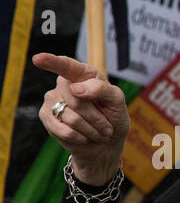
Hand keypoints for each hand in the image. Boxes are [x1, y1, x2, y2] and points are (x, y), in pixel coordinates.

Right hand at [33, 53, 129, 182]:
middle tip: (106, 126)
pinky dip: (81, 138)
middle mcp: (64, 84)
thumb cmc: (113, 118)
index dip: (52, 61)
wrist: (107, 143)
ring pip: (72, 117)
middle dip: (96, 117)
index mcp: (83, 74)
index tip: (38, 59)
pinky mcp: (46, 117)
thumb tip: (75, 88)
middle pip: (76, 99)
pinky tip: (84, 137)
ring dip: (91, 130)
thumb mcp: (117, 102)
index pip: (67, 66)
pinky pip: (65, 131)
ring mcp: (52, 99)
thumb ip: (102, 89)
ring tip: (97, 132)